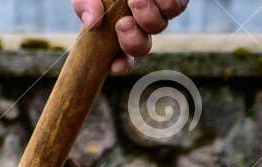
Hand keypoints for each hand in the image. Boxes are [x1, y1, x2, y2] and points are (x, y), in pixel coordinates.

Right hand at [71, 0, 188, 74]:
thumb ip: (85, 5)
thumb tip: (93, 23)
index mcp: (118, 31)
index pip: (121, 59)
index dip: (120, 65)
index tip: (115, 65)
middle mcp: (140, 26)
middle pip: (141, 46)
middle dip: (133, 40)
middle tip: (124, 24)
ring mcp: (159, 13)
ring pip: (159, 25)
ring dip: (148, 17)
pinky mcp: (176, 0)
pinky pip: (176, 5)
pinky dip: (164, 1)